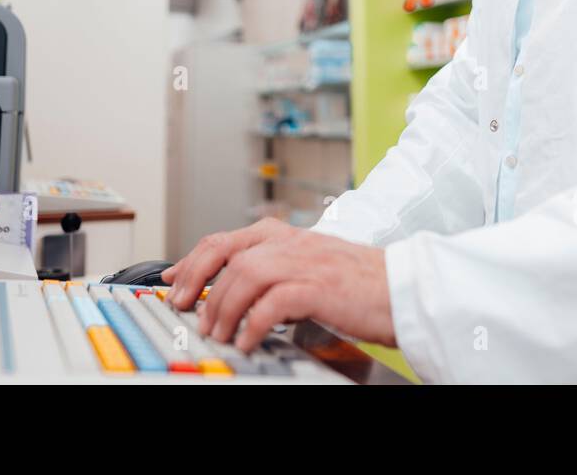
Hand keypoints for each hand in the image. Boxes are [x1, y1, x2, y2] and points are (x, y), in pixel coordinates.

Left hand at [162, 221, 395, 351]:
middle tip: (185, 309)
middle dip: (197, 282)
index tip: (172, 280)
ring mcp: (304, 261)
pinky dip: (252, 323)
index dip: (191, 259)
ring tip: (217, 333)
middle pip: (226, 253)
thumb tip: (236, 291)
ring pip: (244, 275)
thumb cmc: (359, 282)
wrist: (403, 287)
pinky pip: (271, 303)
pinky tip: (248, 341)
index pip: (225, 239)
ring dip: (222, 307)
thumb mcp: (310, 266)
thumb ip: (275, 270)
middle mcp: (291, 242)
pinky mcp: (318, 286)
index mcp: (286, 235)